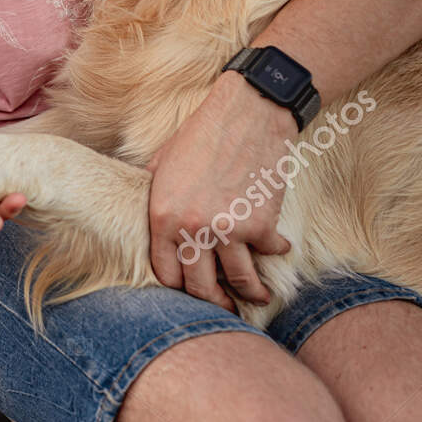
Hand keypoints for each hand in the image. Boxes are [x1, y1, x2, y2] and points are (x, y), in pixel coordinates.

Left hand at [147, 72, 296, 310]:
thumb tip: (144, 215)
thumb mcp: (161, 163)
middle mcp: (193, 229)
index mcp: (162, 217)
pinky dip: (276, 253)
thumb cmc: (201, 134)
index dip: (178, 287)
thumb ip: (153, 196)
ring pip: (240, 281)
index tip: (190, 289)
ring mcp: (229, 230)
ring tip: (257, 296)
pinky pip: (270, 253)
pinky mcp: (262, 224)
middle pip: (200, 287)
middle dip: (214, 302)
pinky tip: (278, 250)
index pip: (166, 274)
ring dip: (251, 293)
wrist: (247, 113)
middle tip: (225, 308)